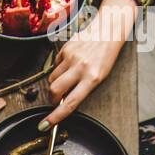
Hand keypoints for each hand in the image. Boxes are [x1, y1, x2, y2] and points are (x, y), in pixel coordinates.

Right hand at [42, 0, 136, 126]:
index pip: (70, 103)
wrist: (109, 29)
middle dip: (52, 98)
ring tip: (67, 77)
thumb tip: (63, 100)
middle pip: (54, 90)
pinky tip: (69, 63)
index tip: (45, 125)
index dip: (56, 117)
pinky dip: (59, 68)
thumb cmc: (105, 56)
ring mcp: (72, 56)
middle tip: (55, 99)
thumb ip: (81, 89)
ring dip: (55, 83)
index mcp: (92, 78)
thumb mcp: (99, 77)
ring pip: (52, 78)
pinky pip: (55, 64)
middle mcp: (81, 67)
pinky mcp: (66, 48)